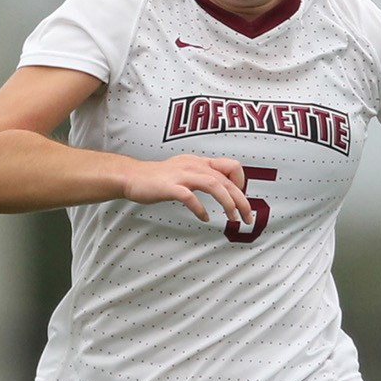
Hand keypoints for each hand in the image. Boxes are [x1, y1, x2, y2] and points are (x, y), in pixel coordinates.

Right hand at [120, 155, 252, 224]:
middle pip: (227, 180)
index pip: (232, 166)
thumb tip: (221, 187)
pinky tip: (204, 218)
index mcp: (200, 162)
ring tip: (233, 218)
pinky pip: (190, 197)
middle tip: (248, 217)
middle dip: (242, 200)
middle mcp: (194, 165)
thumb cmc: (159, 177)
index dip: (241, 183)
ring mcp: (182, 175)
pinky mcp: (170, 187)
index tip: (240, 199)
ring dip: (228, 203)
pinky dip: (200, 209)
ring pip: (214, 185)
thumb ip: (202, 175)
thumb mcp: (185, 170)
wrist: (132, 176)